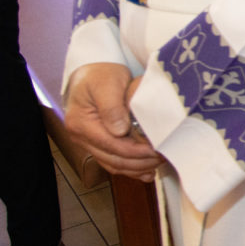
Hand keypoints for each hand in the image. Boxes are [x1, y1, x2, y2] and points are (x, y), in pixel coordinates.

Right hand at [64, 62, 162, 179]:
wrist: (92, 74)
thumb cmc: (100, 75)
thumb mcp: (107, 83)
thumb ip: (112, 106)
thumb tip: (119, 130)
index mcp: (81, 123)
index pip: (111, 145)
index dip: (135, 151)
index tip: (156, 149)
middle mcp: (81, 137)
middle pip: (113, 159)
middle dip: (140, 162)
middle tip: (163, 157)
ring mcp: (88, 142)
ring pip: (113, 164)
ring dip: (137, 168)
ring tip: (159, 163)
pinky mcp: (98, 143)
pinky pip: (114, 161)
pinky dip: (131, 168)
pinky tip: (148, 171)